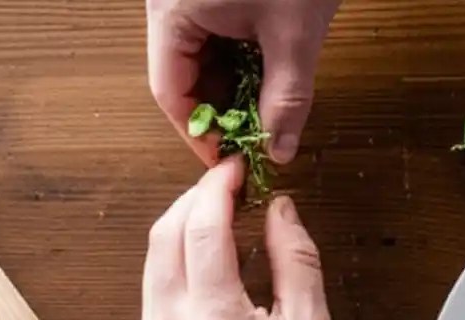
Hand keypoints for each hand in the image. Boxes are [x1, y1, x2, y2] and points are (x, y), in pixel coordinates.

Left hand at [138, 157, 331, 319]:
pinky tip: (210, 257)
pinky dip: (178, 256)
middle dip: (197, 197)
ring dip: (184, 223)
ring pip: (154, 254)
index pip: (204, 227)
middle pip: (167, 231)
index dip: (219, 187)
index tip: (239, 168)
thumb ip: (296, 261)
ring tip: (222, 214)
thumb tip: (280, 209)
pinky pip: (155, 282)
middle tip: (231, 183)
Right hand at [146, 0, 341, 166]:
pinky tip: (267, 68)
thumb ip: (288, 99)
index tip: (229, 160)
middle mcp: (168, 2)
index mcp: (172, 13)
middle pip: (181, 74)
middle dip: (220, 109)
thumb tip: (280, 149)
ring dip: (232, 84)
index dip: (199, 135)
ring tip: (266, 105)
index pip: (170, 93)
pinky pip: (212, 28)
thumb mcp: (297, 33)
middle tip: (255, 136)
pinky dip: (238, 54)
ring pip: (198, 53)